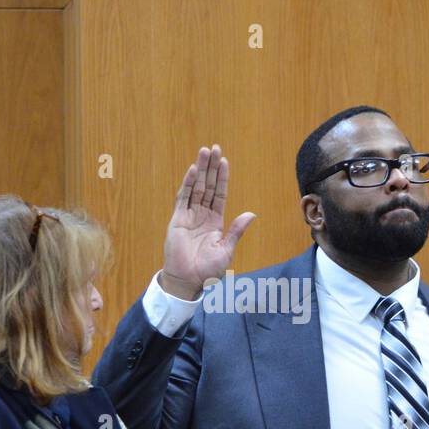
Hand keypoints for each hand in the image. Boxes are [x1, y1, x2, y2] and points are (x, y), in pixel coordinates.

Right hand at [160, 144, 255, 298]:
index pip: (219, 194)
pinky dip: (188, 183)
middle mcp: (201, 215)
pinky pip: (183, 197)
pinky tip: (194, 170)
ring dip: (201, 169)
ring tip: (204, 151)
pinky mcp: (177, 219)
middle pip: (207, 186)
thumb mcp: (227, 249)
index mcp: (215, 222)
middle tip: (214, 147)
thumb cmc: (207, 270)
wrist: (188, 280)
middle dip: (211, 167)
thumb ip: (236, 230)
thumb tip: (251, 214)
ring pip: (196, 187)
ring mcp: (189, 216)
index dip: (222, 178)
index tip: (224, 161)